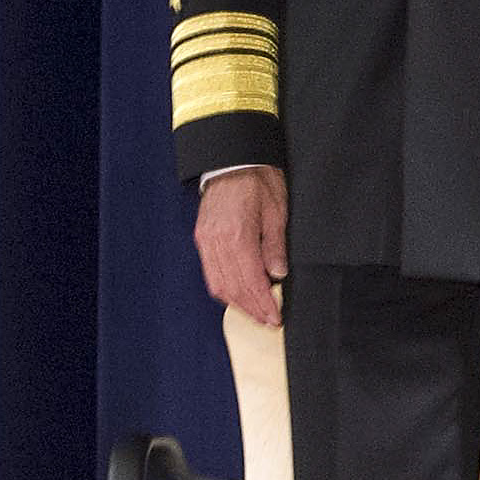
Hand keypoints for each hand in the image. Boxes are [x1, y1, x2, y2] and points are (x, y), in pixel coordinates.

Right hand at [193, 166, 289, 328]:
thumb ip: (274, 246)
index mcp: (238, 235)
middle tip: (268, 320)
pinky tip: (237, 295)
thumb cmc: (258, 180)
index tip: (274, 317)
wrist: (233, 159)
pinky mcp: (202, 237)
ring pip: (218, 284)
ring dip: (237, 302)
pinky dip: (224, 288)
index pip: (251, 281)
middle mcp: (217, 241)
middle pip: (233, 288)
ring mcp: (206, 240)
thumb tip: (277, 274)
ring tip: (254, 312)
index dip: (263, 303)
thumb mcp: (276, 211)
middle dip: (251, 308)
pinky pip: (210, 272)